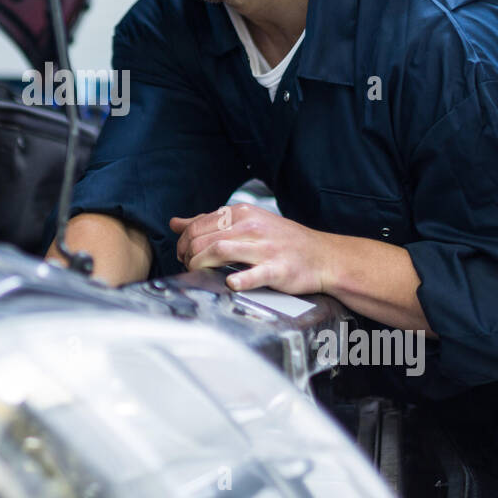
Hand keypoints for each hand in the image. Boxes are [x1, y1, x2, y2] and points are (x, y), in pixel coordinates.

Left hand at [169, 203, 331, 293]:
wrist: (322, 256)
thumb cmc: (280, 240)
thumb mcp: (246, 222)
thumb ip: (209, 222)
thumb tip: (176, 223)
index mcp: (241, 213)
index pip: (198, 225)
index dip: (183, 243)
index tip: (183, 255)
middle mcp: (251, 227)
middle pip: (203, 238)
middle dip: (188, 256)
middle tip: (188, 267)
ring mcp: (265, 247)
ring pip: (219, 250)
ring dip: (201, 265)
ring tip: (199, 275)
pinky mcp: (278, 269)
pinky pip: (253, 274)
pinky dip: (238, 279)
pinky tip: (230, 283)